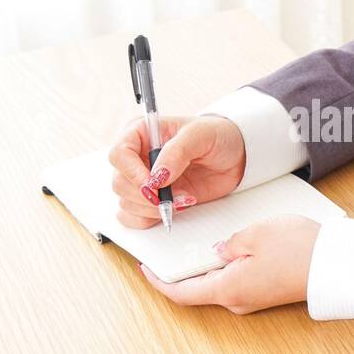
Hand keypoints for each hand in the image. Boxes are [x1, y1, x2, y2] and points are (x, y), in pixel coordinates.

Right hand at [110, 115, 245, 228]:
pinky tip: (172, 210)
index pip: (119, 154)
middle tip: (171, 197)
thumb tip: (157, 176)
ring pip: (125, 202)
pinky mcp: (153, 199)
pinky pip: (133, 216)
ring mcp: (144, 180)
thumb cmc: (216, 136)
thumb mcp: (200, 135)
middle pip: (119, 183)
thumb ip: (177, 152)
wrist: (235, 156)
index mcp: (140, 133)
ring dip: (151, 209)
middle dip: (145, 196)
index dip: (132, 173)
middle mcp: (137, 157)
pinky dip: (149, 219)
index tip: (153, 185)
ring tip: (182, 200)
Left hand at [139, 215, 320, 313]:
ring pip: (218, 283)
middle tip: (172, 247)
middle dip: (183, 270)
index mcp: (228, 289)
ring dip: (207, 266)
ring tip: (201, 240)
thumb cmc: (298, 249)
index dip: (159, 283)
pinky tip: (229, 246)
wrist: (335, 264)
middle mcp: (237, 301)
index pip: (181, 293)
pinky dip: (226, 266)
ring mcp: (252, 300)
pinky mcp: (265, 293)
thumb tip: (218, 250)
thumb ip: (227, 243)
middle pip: (198, 289)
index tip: (145, 269)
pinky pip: (236, 280)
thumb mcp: (253, 234)